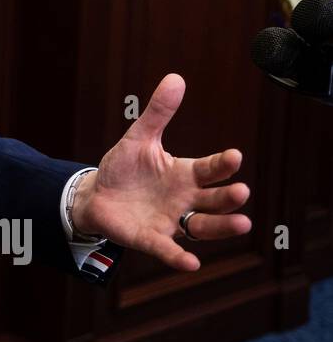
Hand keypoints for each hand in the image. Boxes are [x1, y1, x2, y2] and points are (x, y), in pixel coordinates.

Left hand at [71, 73, 251, 270]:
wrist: (97, 196)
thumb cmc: (124, 168)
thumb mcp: (139, 138)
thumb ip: (157, 113)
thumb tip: (175, 78)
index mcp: (185, 174)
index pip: (209, 169)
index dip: (221, 164)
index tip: (235, 156)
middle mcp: (185, 199)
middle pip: (213, 200)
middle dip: (228, 197)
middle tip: (242, 192)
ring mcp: (171, 220)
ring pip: (203, 226)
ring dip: (221, 227)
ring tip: (243, 224)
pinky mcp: (151, 238)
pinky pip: (168, 248)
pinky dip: (179, 256)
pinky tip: (192, 263)